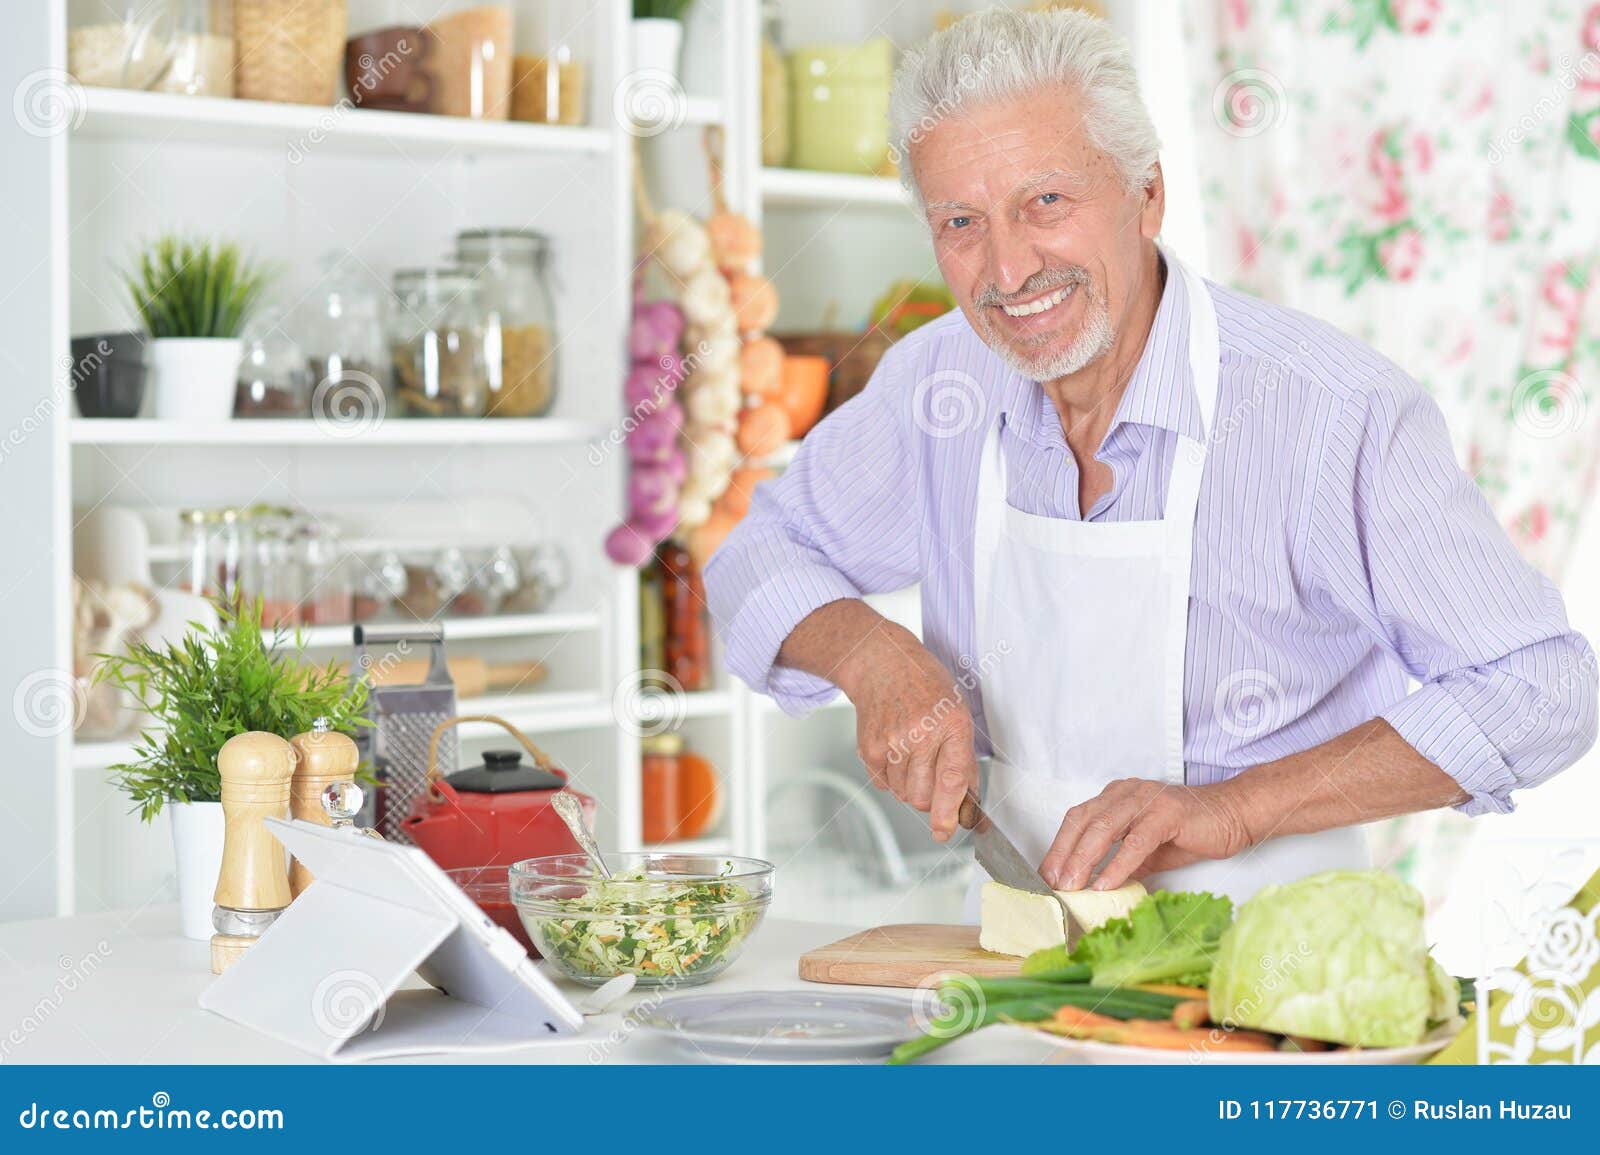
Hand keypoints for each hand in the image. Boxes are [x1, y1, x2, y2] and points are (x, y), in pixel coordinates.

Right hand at [837, 623, 979, 841]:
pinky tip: (895, 752)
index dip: (949, 812)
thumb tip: (968, 808)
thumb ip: (964, 763)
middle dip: (931, 799)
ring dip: (909, 787)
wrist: (882, 663)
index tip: (945, 832)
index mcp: (952, 725)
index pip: (952, 780)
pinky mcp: (869, 747)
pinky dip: (890, 778)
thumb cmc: (926, 688)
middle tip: (931, 776)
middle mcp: (921, 734)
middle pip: (924, 796)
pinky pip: (882, 785)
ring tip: (911, 755)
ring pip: (902, 794)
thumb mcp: (958, 714)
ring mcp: (892, 741)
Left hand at [1039, 778, 1252, 890]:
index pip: (1078, 818)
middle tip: (1055, 883)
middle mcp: (1126, 792)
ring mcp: (1147, 799)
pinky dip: (1118, 863)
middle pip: (1084, 820)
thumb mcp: (1147, 851)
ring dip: (1085, 858)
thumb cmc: (1190, 832)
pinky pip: (1136, 840)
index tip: (1048, 874)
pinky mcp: (1168, 812)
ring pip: (1105, 827)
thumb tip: (1093, 886)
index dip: (1059, 846)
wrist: (1234, 816)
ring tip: (1074, 885)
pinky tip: (1106, 882)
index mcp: (1117, 797)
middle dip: (1065, 854)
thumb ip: (1121, 862)